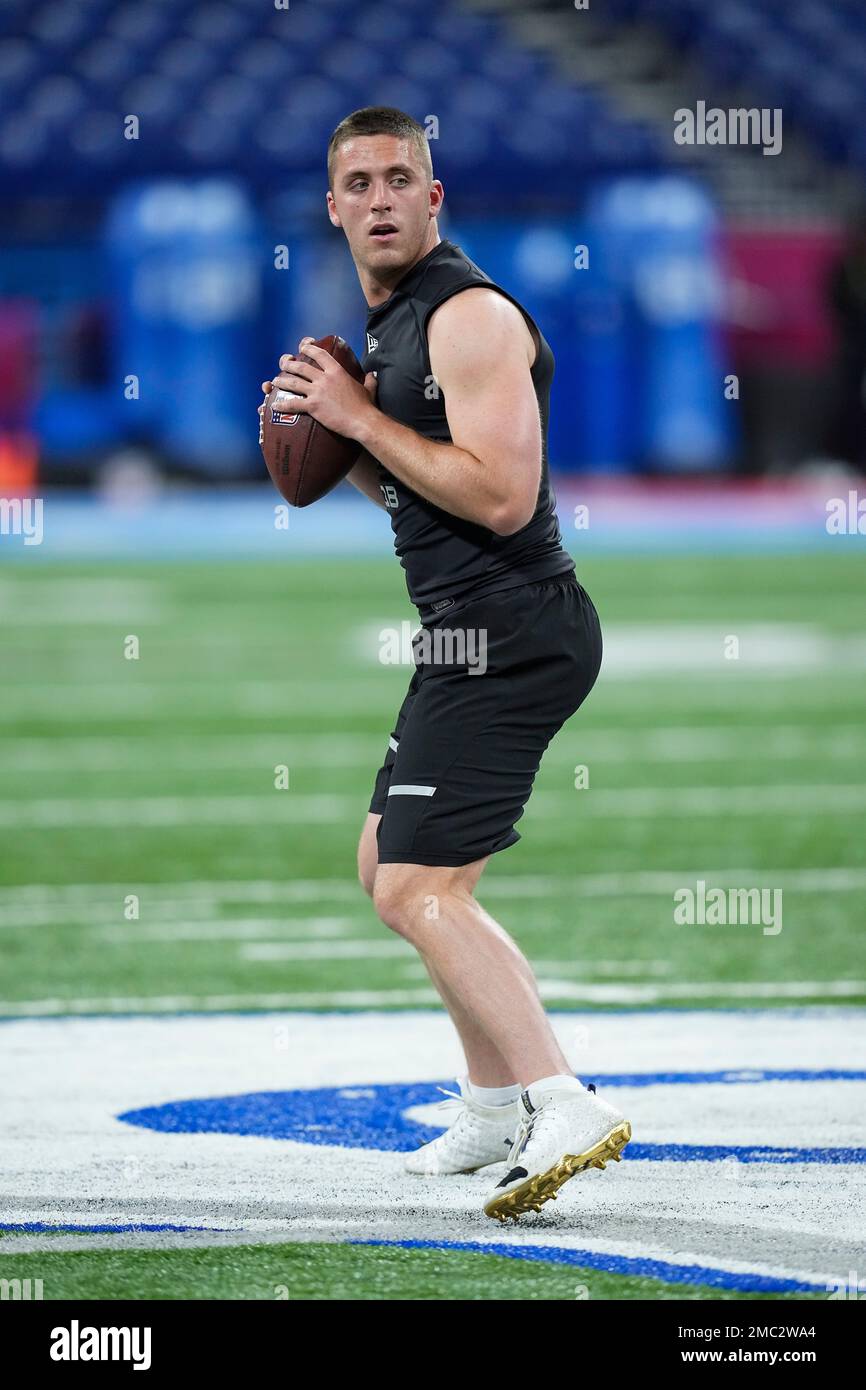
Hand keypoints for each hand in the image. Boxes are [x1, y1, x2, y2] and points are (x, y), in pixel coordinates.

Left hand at [261, 337, 377, 438]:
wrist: (363, 421)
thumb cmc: (366, 406)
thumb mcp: (368, 388)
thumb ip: (368, 380)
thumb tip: (372, 375)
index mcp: (336, 371)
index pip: (319, 353)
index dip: (308, 347)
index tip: (302, 346)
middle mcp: (324, 378)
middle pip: (301, 366)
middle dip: (288, 363)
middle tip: (283, 363)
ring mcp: (317, 392)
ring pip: (293, 382)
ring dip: (281, 381)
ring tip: (274, 381)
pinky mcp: (313, 406)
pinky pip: (293, 404)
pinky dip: (282, 404)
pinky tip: (274, 405)